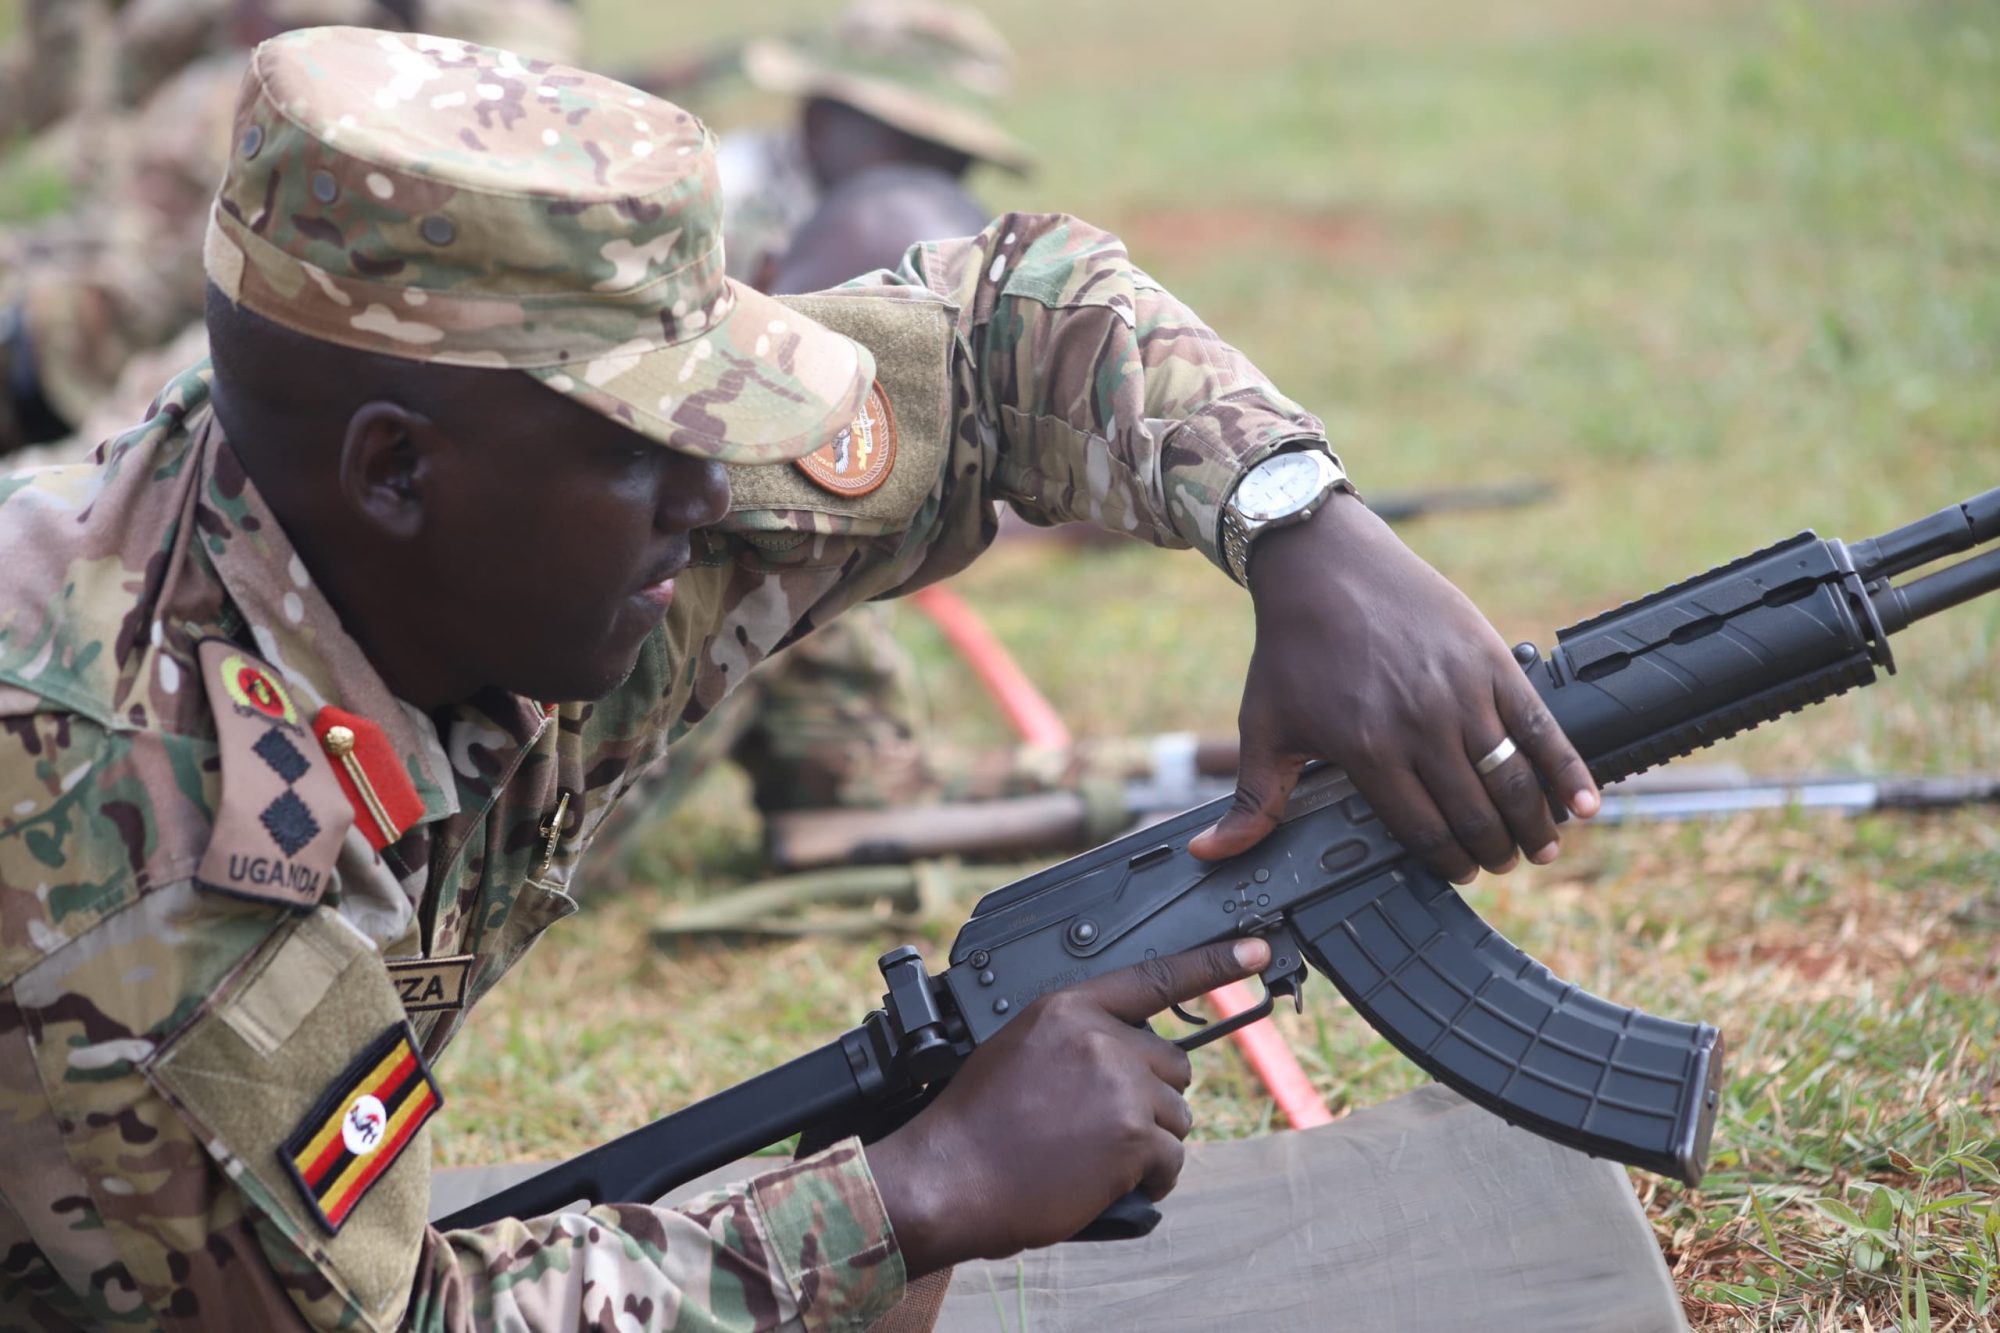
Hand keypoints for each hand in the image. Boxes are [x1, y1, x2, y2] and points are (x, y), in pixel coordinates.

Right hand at [867, 936, 1270, 1274]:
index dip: (1211, 964)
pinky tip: (1106, 1186)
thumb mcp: (1017, 1052)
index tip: (1254, 949)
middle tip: (1100, 1129)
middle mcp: (1100, 1037)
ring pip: (1176, 1116)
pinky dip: (1150, 1181)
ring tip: (1093, 1161)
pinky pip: (1171, 1160)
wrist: (946, 1178)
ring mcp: (1120, 1085)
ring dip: (1147, 1144)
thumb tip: (1126, 1060)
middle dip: (1150, 1100)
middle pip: (1172, 1064)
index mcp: (1067, 1008)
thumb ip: (1074, 1042)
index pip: (1153, 977)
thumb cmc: (973, 1126)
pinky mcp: (1132, 1135)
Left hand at [1189, 493, 1598, 880]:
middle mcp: (1420, 726)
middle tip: (1499, 862)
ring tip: (1538, 846)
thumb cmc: (1290, 647)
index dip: (1444, 863)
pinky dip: (1569, 770)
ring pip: (1512, 780)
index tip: (1455, 874)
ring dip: (1532, 824)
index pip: (1421, 832)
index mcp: (1367, 750)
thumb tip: (1212, 856)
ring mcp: (1461, 693)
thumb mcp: (1263, 727)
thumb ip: (1253, 802)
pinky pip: (1541, 727)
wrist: (1323, 563)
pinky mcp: (1489, 660)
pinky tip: (1587, 805)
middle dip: (1491, 851)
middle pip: (1473, 814)